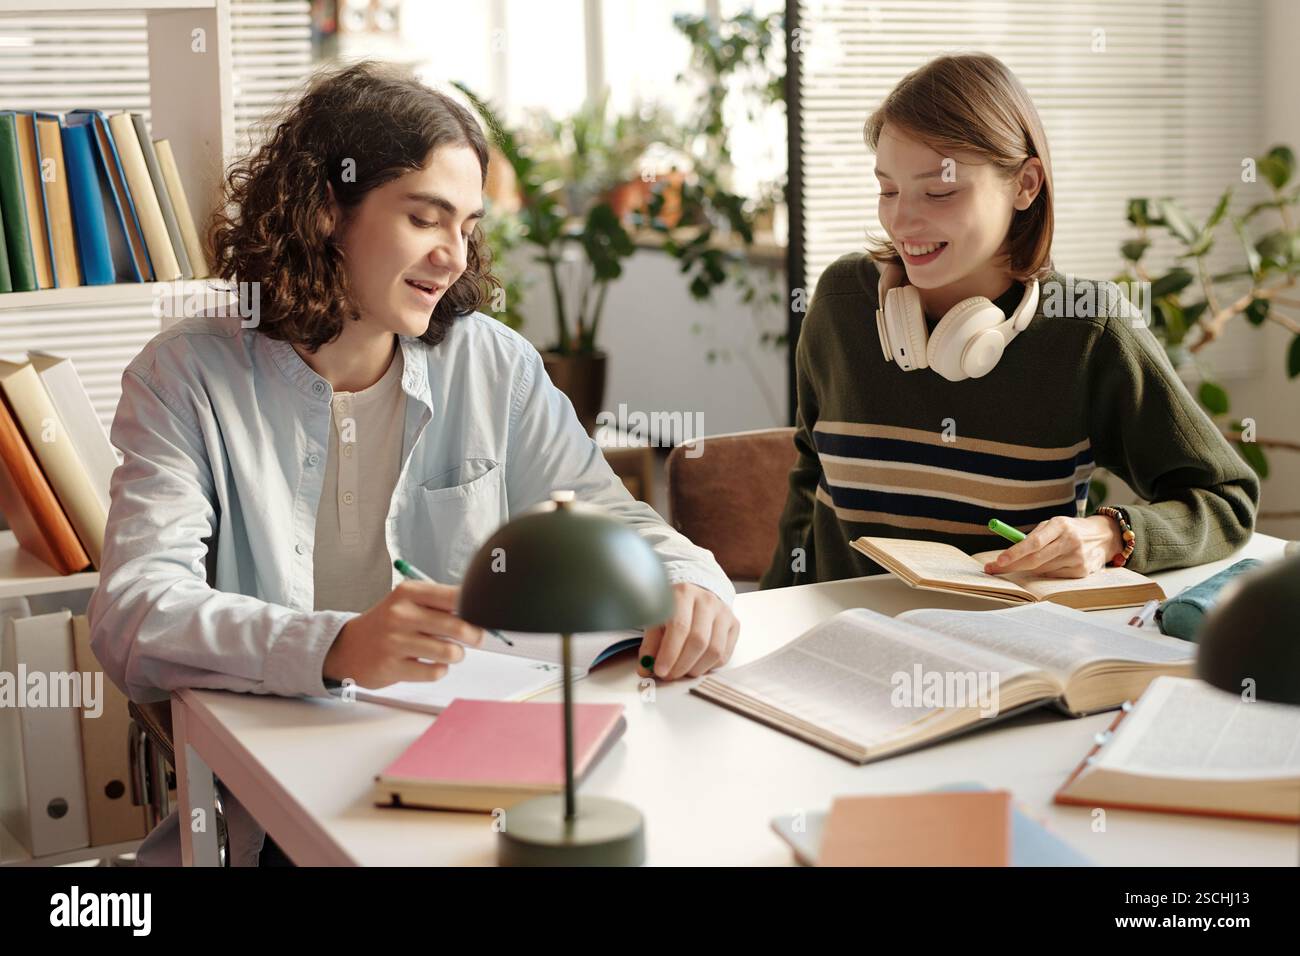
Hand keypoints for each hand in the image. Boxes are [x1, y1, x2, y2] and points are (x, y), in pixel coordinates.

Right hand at [322, 581, 484, 688]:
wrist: (347, 646)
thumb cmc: (387, 624)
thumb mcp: (408, 602)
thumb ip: (440, 604)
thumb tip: (478, 610)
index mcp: (409, 592)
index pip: (455, 596)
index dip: (475, 608)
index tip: (481, 614)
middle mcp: (401, 614)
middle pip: (457, 626)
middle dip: (474, 635)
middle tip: (475, 638)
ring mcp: (395, 642)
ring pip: (449, 652)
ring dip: (457, 655)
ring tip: (451, 652)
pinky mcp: (392, 667)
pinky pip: (435, 672)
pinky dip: (440, 670)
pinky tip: (431, 664)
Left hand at [636, 583, 738, 680]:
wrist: (697, 592)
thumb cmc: (673, 607)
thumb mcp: (657, 618)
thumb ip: (651, 643)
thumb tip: (645, 668)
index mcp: (684, 593)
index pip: (679, 627)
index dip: (669, 653)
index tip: (660, 670)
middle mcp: (707, 601)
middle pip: (698, 640)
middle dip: (681, 664)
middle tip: (670, 675)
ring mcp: (724, 612)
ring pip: (714, 650)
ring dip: (695, 668)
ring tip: (682, 671)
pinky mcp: (734, 624)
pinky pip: (724, 654)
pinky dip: (708, 666)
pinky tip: (696, 664)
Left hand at [983, 515, 1121, 578]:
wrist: (1102, 536)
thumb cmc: (1068, 530)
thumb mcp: (1052, 526)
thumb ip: (1032, 538)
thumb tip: (1006, 556)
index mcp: (1060, 525)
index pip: (1034, 542)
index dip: (1015, 553)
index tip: (998, 561)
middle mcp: (1070, 541)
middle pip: (1035, 560)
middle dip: (1012, 566)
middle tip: (993, 569)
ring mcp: (1077, 558)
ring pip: (1042, 570)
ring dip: (1030, 569)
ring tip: (1033, 560)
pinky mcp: (1082, 571)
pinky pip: (1053, 577)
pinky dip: (1046, 572)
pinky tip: (1054, 563)